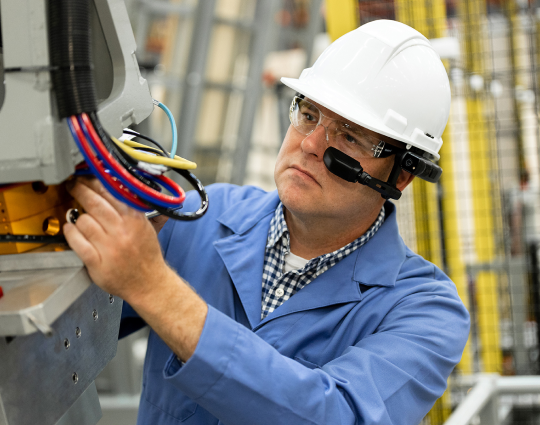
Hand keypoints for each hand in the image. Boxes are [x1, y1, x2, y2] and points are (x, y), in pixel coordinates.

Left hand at [63, 177, 168, 301]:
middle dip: (80, 190)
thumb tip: (122, 187)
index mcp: (135, 220)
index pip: (111, 193)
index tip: (85, 178)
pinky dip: (71, 234)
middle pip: (94, 203)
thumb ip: (134, 208)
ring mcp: (109, 247)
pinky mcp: (97, 263)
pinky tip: (71, 230)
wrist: (149, 283)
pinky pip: (77, 242)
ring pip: (83, 221)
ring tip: (78, 217)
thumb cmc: (147, 256)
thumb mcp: (147, 227)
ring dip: (77, 217)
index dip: (94, 182)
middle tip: (73, 186)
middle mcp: (122, 231)